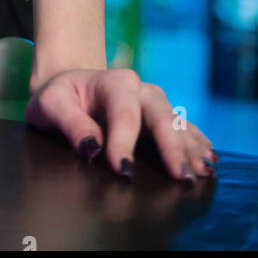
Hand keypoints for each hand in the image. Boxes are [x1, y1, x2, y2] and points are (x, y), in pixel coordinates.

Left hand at [24, 67, 218, 182]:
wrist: (69, 86)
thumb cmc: (59, 97)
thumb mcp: (50, 104)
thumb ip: (70, 122)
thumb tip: (92, 147)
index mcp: (112, 81)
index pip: (123, 114)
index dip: (124, 142)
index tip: (123, 170)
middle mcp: (139, 88)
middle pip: (160, 115)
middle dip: (172, 146)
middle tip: (181, 176)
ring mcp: (152, 100)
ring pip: (176, 122)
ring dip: (189, 147)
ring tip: (201, 172)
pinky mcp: (159, 114)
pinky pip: (183, 126)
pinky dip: (196, 141)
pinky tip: (208, 157)